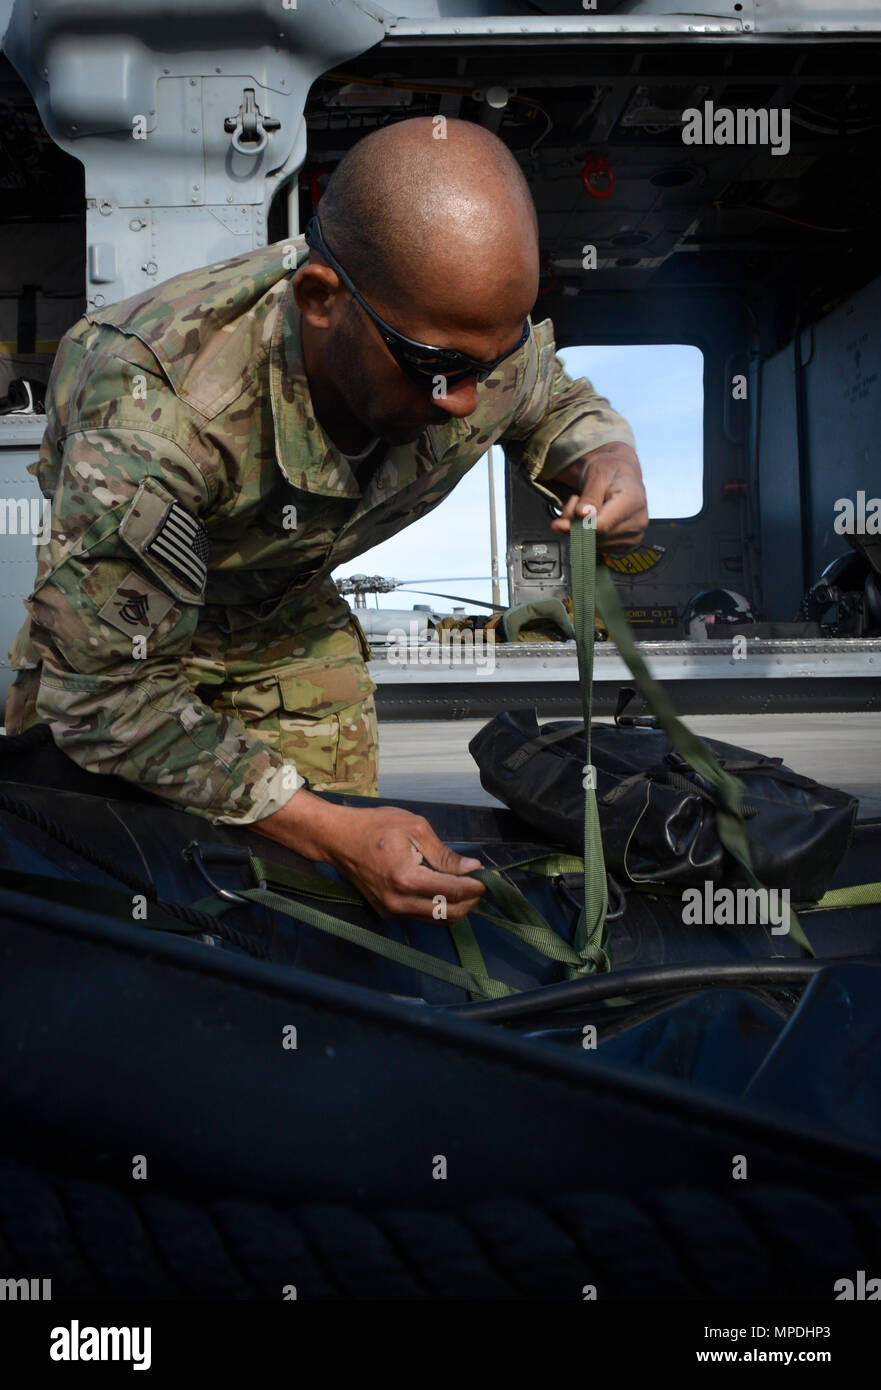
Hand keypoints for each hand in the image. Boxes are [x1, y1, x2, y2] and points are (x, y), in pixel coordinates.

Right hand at [252, 789, 485, 922]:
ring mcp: (393, 913)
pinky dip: (440, 906)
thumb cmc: (376, 826)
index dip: (478, 886)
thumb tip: (472, 869)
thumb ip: (444, 854)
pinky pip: (423, 917)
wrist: (338, 839)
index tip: (491, 876)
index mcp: (408, 879)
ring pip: (439, 920)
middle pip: (451, 913)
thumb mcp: (415, 829)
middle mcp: (400, 903)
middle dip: (472, 900)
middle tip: (482, 881)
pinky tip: (445, 888)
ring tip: (466, 884)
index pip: (455, 891)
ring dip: (458, 905)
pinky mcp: (388, 915)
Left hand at [548, 442, 647, 552]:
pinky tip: (591, 521)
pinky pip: (599, 548)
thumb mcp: (597, 474)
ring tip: (585, 509)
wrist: (621, 475)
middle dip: (576, 525)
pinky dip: (588, 537)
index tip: (560, 523)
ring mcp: (634, 535)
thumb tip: (583, 514)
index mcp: (634, 501)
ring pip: (595, 545)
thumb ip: (589, 496)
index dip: (578, 526)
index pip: (603, 525)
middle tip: (574, 505)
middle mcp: (638, 521)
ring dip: (581, 531)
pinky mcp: (626, 545)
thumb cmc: (611, 471)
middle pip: (597, 537)